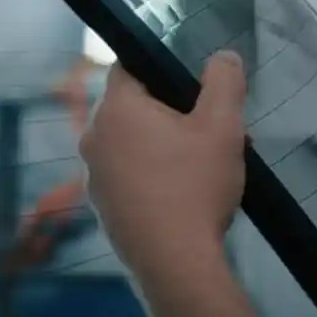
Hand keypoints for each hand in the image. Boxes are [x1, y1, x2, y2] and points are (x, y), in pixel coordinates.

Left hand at [78, 52, 247, 279]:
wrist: (173, 260)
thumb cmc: (194, 185)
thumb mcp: (222, 126)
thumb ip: (224, 83)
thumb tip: (223, 57)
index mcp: (115, 108)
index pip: (128, 67)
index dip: (160, 69)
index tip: (190, 87)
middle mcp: (93, 134)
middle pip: (132, 107)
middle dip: (171, 113)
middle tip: (209, 132)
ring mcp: (92, 171)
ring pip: (130, 143)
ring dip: (163, 146)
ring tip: (204, 166)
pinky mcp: (100, 202)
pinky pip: (125, 174)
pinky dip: (149, 174)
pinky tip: (181, 193)